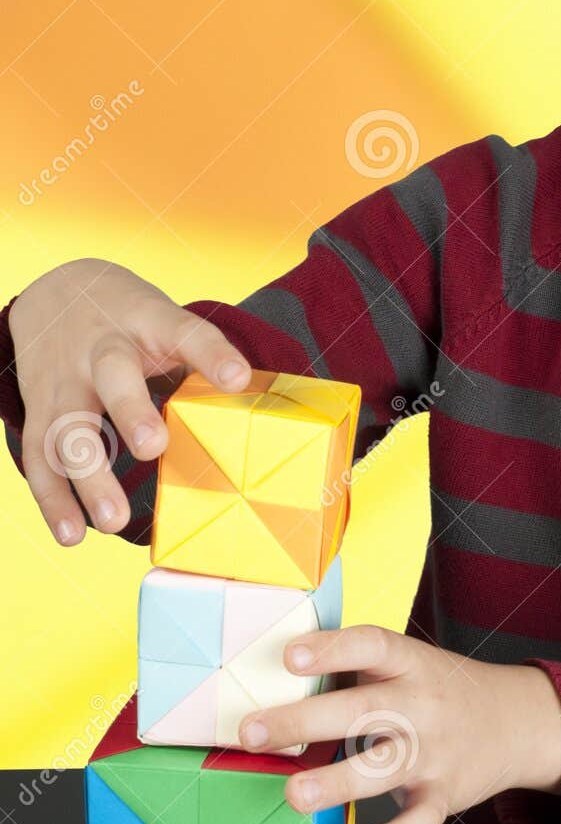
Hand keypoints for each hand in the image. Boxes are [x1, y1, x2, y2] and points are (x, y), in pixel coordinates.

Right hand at [9, 257, 250, 544]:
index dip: (211, 354)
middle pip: (113, 377)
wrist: (57, 288)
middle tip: (153, 448)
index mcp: (147, 322)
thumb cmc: (131, 321)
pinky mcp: (39, 409)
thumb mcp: (166, 321)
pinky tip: (72, 535)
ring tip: (113, 523)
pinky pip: (40, 456)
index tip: (237, 378)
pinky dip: (53, 498)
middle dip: (130, 412)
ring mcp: (65, 380)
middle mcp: (102, 349)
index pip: (184, 332)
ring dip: (89, 477)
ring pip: (69, 427)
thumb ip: (202, 361)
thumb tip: (258, 414)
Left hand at [237, 626, 560, 823]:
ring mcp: (433, 752)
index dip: (331, 650)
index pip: (370, 646)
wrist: (519, 722)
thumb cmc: (440, 691)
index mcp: (409, 664)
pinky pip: (421, 820)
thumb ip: (355, 673)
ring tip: (294, 794)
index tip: (288, 657)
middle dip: (304, 721)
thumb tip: (274, 687)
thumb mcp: (409, 664)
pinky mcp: (444, 794)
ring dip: (337, 782)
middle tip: (251, 731)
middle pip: (362, 710)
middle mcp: (421, 705)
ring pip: (383, 767)